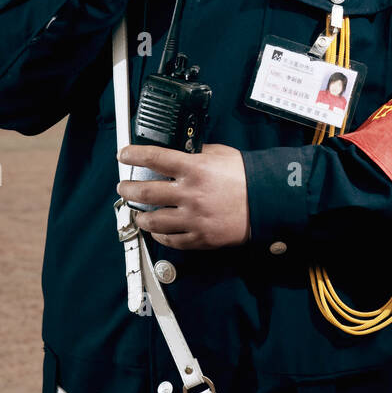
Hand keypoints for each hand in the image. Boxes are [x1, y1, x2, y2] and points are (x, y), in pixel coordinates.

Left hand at [117, 143, 250, 249]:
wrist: (268, 201)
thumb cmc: (247, 176)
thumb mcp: (221, 154)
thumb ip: (197, 153)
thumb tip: (180, 152)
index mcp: (195, 168)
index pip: (154, 158)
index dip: (134, 155)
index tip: (123, 155)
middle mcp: (190, 193)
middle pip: (146, 192)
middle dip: (129, 189)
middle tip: (124, 187)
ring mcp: (194, 218)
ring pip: (154, 221)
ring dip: (141, 216)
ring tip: (137, 213)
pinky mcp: (201, 237)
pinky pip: (172, 240)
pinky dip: (160, 236)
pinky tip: (157, 231)